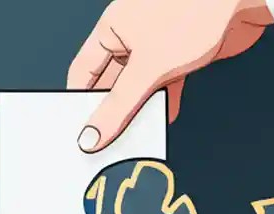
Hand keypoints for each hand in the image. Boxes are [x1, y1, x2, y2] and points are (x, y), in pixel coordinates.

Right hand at [68, 0, 273, 151]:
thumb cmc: (194, 11)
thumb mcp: (148, 67)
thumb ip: (120, 106)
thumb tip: (92, 135)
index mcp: (111, 29)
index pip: (83, 72)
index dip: (79, 102)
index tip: (80, 131)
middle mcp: (130, 35)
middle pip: (110, 81)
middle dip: (110, 110)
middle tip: (105, 140)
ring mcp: (156, 44)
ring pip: (138, 85)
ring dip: (138, 108)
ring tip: (134, 134)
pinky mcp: (180, 53)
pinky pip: (163, 83)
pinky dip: (163, 101)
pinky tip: (164, 117)